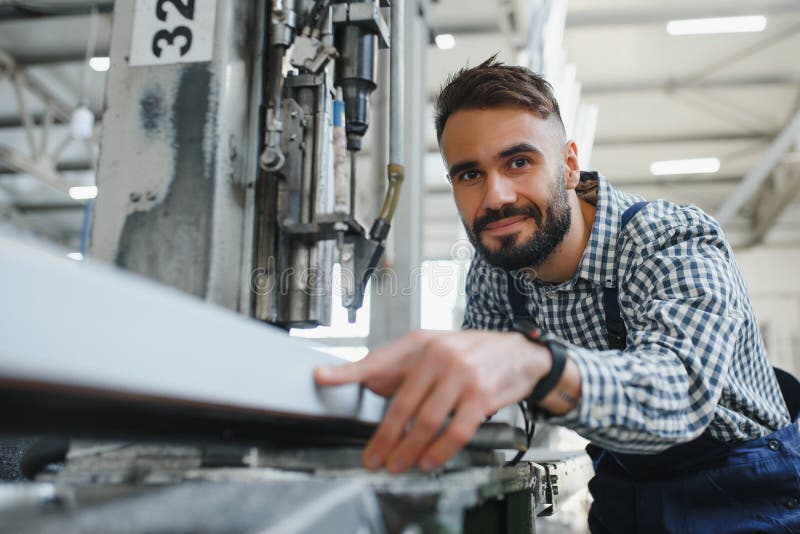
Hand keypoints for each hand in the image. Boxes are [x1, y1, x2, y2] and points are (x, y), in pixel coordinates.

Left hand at [314, 329, 551, 472]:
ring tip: (397, 465)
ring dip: (408, 450)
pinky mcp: (481, 394)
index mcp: (419, 344)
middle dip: (383, 438)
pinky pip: (455, 431)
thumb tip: (368, 386)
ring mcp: (461, 374)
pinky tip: (430, 460)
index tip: (321, 378)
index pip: (376, 360)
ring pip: (426, 421)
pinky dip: (440, 451)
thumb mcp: (434, 349)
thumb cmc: (471, 355)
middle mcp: (438, 355)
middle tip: (372, 458)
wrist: (518, 353)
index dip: (347, 372)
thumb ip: (404, 368)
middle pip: (401, 405)